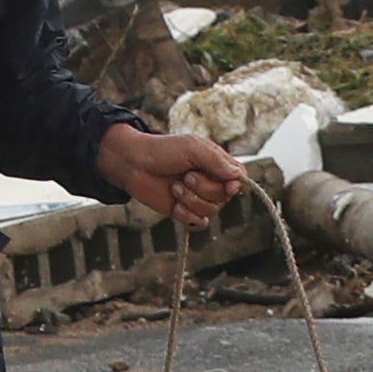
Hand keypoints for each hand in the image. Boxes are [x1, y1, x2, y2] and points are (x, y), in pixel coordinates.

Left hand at [98, 125, 246, 227]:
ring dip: (191, 200)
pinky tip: (174, 206)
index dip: (235, 185)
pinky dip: (187, 215)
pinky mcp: (184, 211)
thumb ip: (216, 161)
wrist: (133, 163)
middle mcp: (210, 182)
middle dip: (204, 188)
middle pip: (224, 197)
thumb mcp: (192, 148)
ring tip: (174, 187)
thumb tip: (238, 177)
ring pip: (211, 211)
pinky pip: (198, 223)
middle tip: (185, 176)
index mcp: (216, 164)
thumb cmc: (162, 150)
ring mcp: (198, 198)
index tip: (228, 185)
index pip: (239, 179)